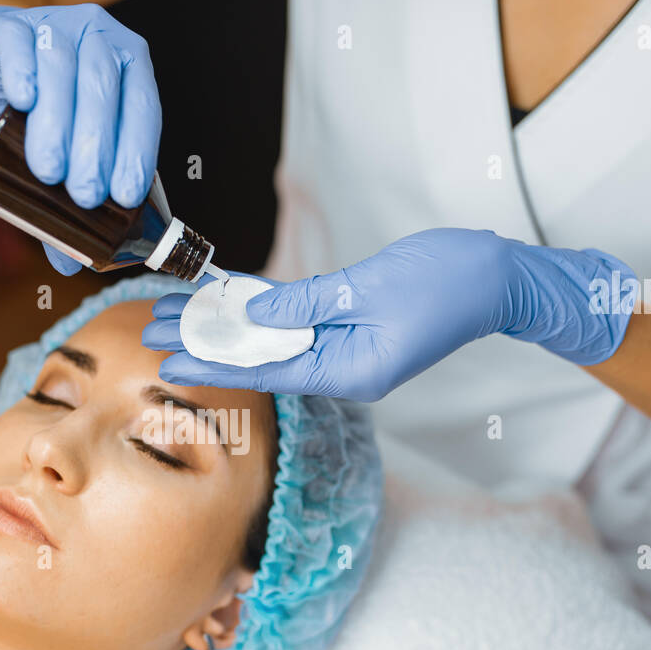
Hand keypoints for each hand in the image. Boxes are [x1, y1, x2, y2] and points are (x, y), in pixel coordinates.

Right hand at [0, 3, 161, 274]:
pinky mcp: (10, 26)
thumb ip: (70, 200)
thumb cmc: (41, 107)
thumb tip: (71, 265)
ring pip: (63, 71)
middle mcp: (98, 40)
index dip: (136, 152)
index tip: (124, 196)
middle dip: (95, 148)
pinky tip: (23, 102)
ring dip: (58, 125)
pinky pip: (20, 46)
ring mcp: (55, 27)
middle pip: (102, 91)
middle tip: (84, 194)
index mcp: (128, 68)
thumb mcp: (65, 150)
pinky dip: (23, 74)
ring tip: (49, 172)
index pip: (143, 108)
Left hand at [143, 229, 637, 400]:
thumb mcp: (370, 290)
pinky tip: (226, 303)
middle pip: (260, 356)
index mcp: (348, 370)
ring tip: (176, 316)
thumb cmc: (447, 283)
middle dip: (206, 344)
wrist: (497, 279)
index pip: (265, 369)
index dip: (212, 362)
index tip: (167, 358)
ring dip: (226, 327)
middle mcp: (341, 365)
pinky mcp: (351, 322)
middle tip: (152, 332)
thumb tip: (251, 316)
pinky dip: (262, 312)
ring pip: (273, 337)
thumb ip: (307, 305)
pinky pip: (297, 319)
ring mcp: (346, 346)